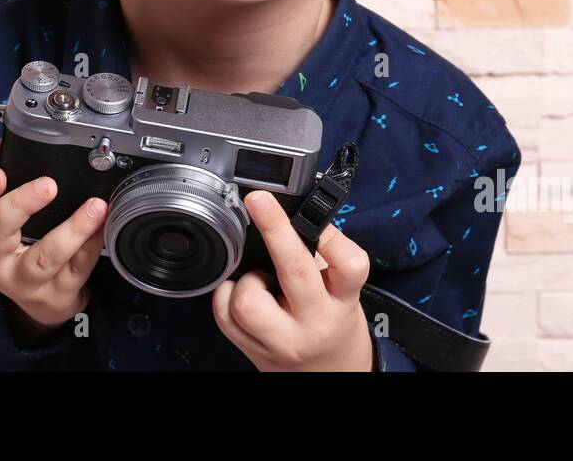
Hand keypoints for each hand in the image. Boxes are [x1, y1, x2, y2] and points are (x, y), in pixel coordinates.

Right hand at [0, 143, 104, 345]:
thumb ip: (8, 180)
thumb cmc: (20, 250)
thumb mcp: (4, 221)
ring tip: (94, 207)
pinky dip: (92, 247)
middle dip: (21, 204)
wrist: (40, 302)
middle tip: (48, 185)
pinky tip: (104, 228)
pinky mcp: (55, 295)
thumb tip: (8, 142)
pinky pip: (76, 270)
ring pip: (44, 258)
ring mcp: (25, 280)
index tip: (0, 174)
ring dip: (72, 230)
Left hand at [211, 190, 374, 370]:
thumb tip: (292, 212)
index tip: (313, 213)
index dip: (331, 236)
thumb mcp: (343, 289)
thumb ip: (323, 254)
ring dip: (247, 280)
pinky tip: (241, 293)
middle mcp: (314, 322)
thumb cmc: (334, 319)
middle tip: (259, 200)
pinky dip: (226, 295)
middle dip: (274, 229)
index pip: (348, 265)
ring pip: (248, 301)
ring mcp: (282, 341)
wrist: (331, 373)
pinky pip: (224, 316)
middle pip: (293, 271)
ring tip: (260, 280)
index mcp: (342, 301)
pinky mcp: (254, 352)